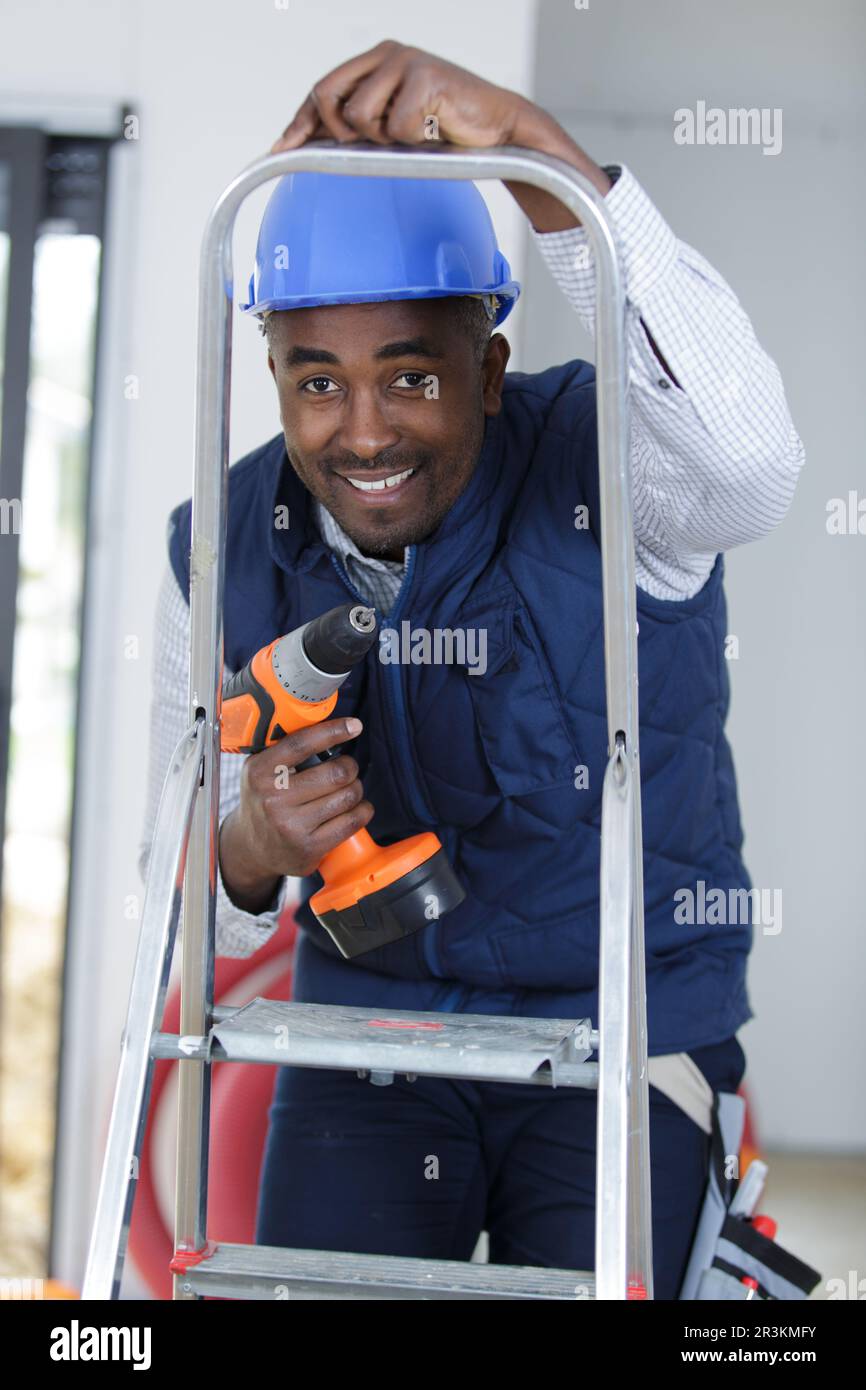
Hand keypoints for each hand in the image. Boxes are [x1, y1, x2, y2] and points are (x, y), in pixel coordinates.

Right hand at [218, 716, 372, 912]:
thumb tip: (328, 727)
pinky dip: (362, 811)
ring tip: (347, 790)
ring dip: (356, 790)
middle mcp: (273, 799)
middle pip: (336, 772)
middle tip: (346, 770)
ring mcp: (292, 825)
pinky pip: (352, 821)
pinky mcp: (310, 847)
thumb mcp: (260, 771)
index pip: (302, 744)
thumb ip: (285, 750)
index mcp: (260, 772)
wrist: (251, 848)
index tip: (354, 725)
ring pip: (348, 796)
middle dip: (349, 768)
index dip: (333, 731)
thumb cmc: (264, 801)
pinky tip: (356, 808)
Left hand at [272, 39, 534, 151]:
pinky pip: (396, 127)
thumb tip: (311, 145)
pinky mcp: (425, 77)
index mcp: (375, 61)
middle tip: (370, 145)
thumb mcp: (392, 127)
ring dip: (384, 139)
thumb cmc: (446, 130)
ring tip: (414, 134)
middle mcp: (386, 55)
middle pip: (326, 96)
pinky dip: (413, 140)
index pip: (322, 90)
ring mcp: (405, 62)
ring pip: (359, 116)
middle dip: (338, 132)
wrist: (497, 129)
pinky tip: (434, 131)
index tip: (280, 150)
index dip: (299, 122)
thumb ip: (357, 127)